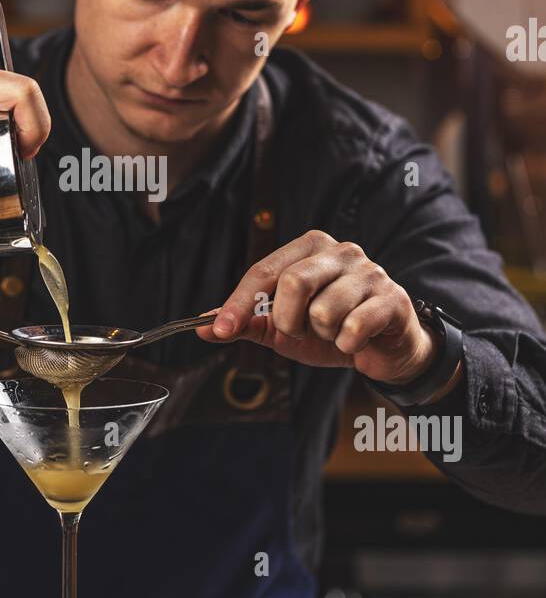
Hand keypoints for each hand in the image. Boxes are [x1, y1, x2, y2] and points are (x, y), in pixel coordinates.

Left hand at [196, 229, 439, 387]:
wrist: (385, 349)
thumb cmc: (331, 330)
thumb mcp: (283, 328)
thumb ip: (247, 324)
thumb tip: (203, 327)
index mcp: (309, 248)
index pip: (264, 271)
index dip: (239, 303)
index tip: (221, 330)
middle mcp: (341, 251)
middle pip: (294, 282)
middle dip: (288, 319)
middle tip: (297, 331)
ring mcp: (370, 272)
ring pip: (324, 309)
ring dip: (323, 334)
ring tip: (334, 332)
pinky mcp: (392, 298)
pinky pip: (354, 327)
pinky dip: (347, 344)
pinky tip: (356, 340)